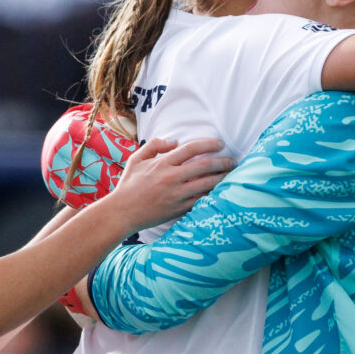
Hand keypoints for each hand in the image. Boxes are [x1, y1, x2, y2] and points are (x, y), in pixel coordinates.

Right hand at [103, 136, 229, 230]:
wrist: (122, 213)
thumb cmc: (128, 186)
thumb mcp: (136, 160)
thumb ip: (154, 145)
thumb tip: (174, 140)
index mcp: (162, 163)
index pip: (191, 148)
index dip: (209, 144)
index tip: (219, 144)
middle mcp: (172, 177)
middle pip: (205, 165)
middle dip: (222, 161)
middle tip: (232, 161)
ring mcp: (177, 194)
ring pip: (207, 183)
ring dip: (222, 178)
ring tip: (232, 174)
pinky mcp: (178, 208)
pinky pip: (201, 200)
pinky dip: (212, 194)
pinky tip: (220, 191)